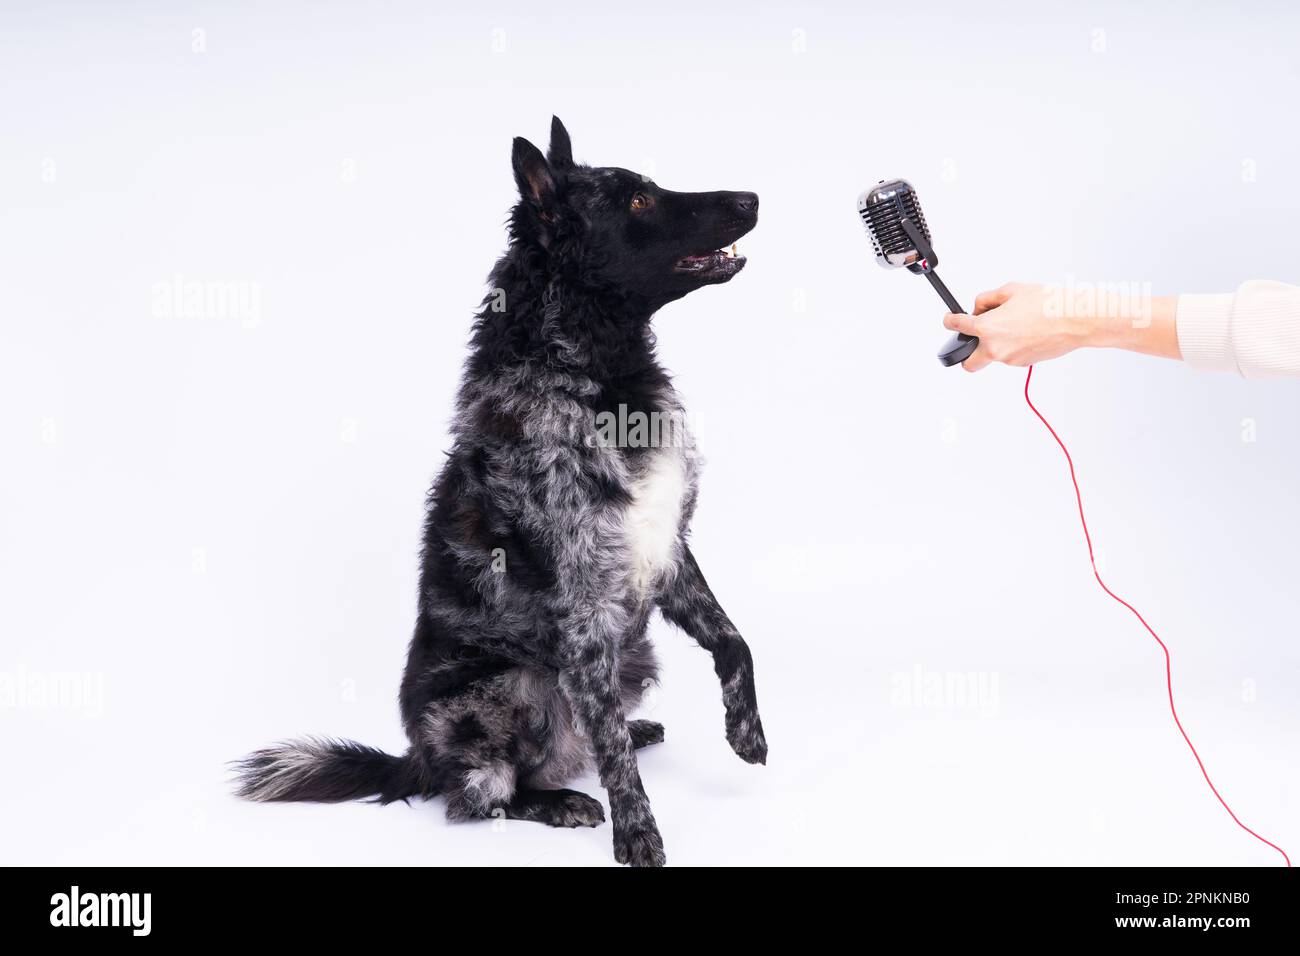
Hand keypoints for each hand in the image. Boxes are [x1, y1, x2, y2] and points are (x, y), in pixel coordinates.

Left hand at [944, 282, 1179, 371]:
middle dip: (965, 354)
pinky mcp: (1024, 363)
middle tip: (972, 341)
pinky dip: (1014, 345)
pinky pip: (1011, 355)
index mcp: (988, 328)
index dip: (949, 321)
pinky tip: (1028, 331)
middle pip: (968, 363)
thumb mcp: (1012, 290)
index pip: (957, 326)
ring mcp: (1010, 359)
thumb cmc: (1048, 303)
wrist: (1077, 320)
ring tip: (1016, 324)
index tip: (949, 320)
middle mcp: (996, 348)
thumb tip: (979, 308)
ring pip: (994, 356)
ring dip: (996, 343)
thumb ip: (988, 299)